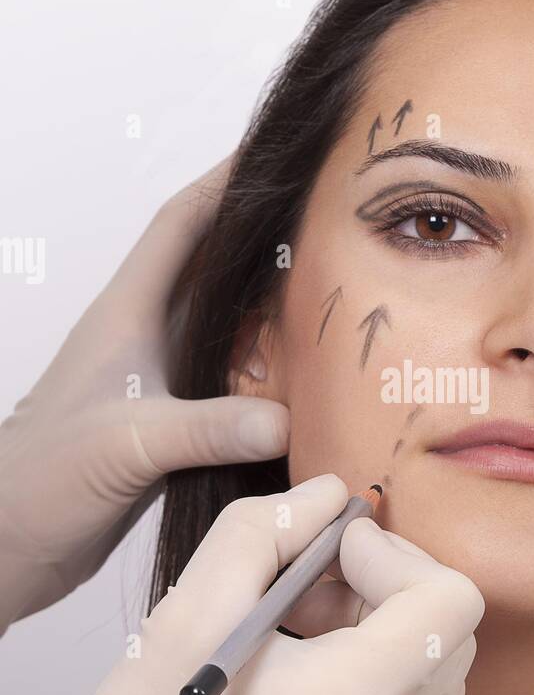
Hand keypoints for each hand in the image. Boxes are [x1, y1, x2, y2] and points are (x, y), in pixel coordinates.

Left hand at [0, 158, 290, 631]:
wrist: (7, 545)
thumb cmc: (41, 480)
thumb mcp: (126, 446)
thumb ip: (204, 428)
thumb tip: (285, 420)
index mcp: (127, 315)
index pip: (181, 226)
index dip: (225, 181)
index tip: (280, 150)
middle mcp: (147, 338)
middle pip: (216, 266)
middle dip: (267, 235)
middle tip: (334, 218)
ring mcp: (161, 380)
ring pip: (227, 323)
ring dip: (274, 305)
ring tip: (339, 288)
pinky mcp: (172, 425)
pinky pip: (233, 381)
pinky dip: (270, 372)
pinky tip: (309, 379)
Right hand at [0, 473, 485, 694]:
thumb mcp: (187, 611)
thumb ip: (265, 531)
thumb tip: (332, 495)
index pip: (451, 601)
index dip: (395, 555)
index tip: (329, 554)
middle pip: (453, 631)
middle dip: (389, 585)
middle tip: (310, 584)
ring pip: (440, 669)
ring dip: (386, 626)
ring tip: (300, 626)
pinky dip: (381, 672)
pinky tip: (308, 672)